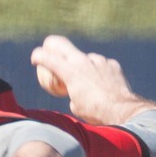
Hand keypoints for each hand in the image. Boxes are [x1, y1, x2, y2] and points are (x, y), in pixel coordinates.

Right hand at [30, 35, 149, 125]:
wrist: (120, 110)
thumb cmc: (94, 112)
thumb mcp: (75, 105)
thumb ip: (72, 92)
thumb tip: (73, 91)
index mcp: (70, 72)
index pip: (48, 58)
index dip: (38, 56)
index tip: (35, 59)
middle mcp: (83, 61)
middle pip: (62, 45)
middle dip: (51, 45)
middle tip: (48, 48)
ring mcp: (98, 60)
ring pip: (85, 59)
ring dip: (82, 66)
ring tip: (87, 83)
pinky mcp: (111, 64)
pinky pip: (100, 65)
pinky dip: (98, 72)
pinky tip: (102, 84)